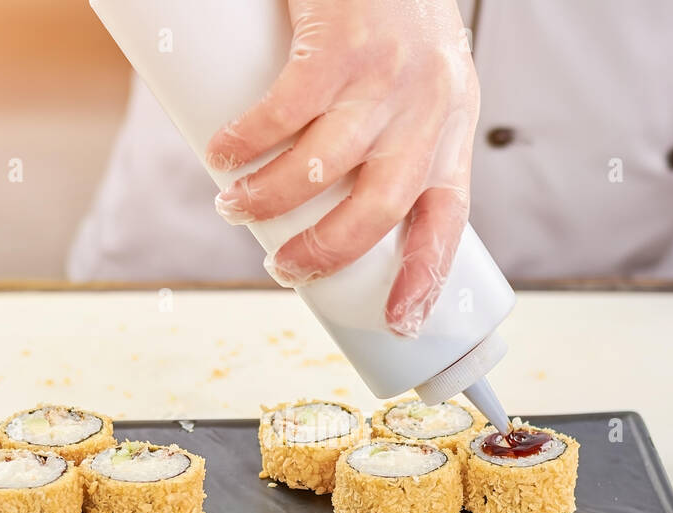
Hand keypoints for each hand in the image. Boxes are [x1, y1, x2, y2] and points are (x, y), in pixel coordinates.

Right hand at [205, 0, 479, 336]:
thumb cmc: (387, 13)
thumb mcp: (418, 81)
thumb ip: (391, 136)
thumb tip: (332, 205)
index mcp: (452, 125)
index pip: (450, 216)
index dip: (426, 276)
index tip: (401, 323)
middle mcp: (429, 107)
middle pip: (379, 208)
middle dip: (324, 252)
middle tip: (281, 268)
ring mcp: (386, 75)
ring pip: (323, 168)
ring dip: (267, 199)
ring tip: (231, 205)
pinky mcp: (340, 42)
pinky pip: (284, 114)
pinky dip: (245, 142)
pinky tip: (220, 152)